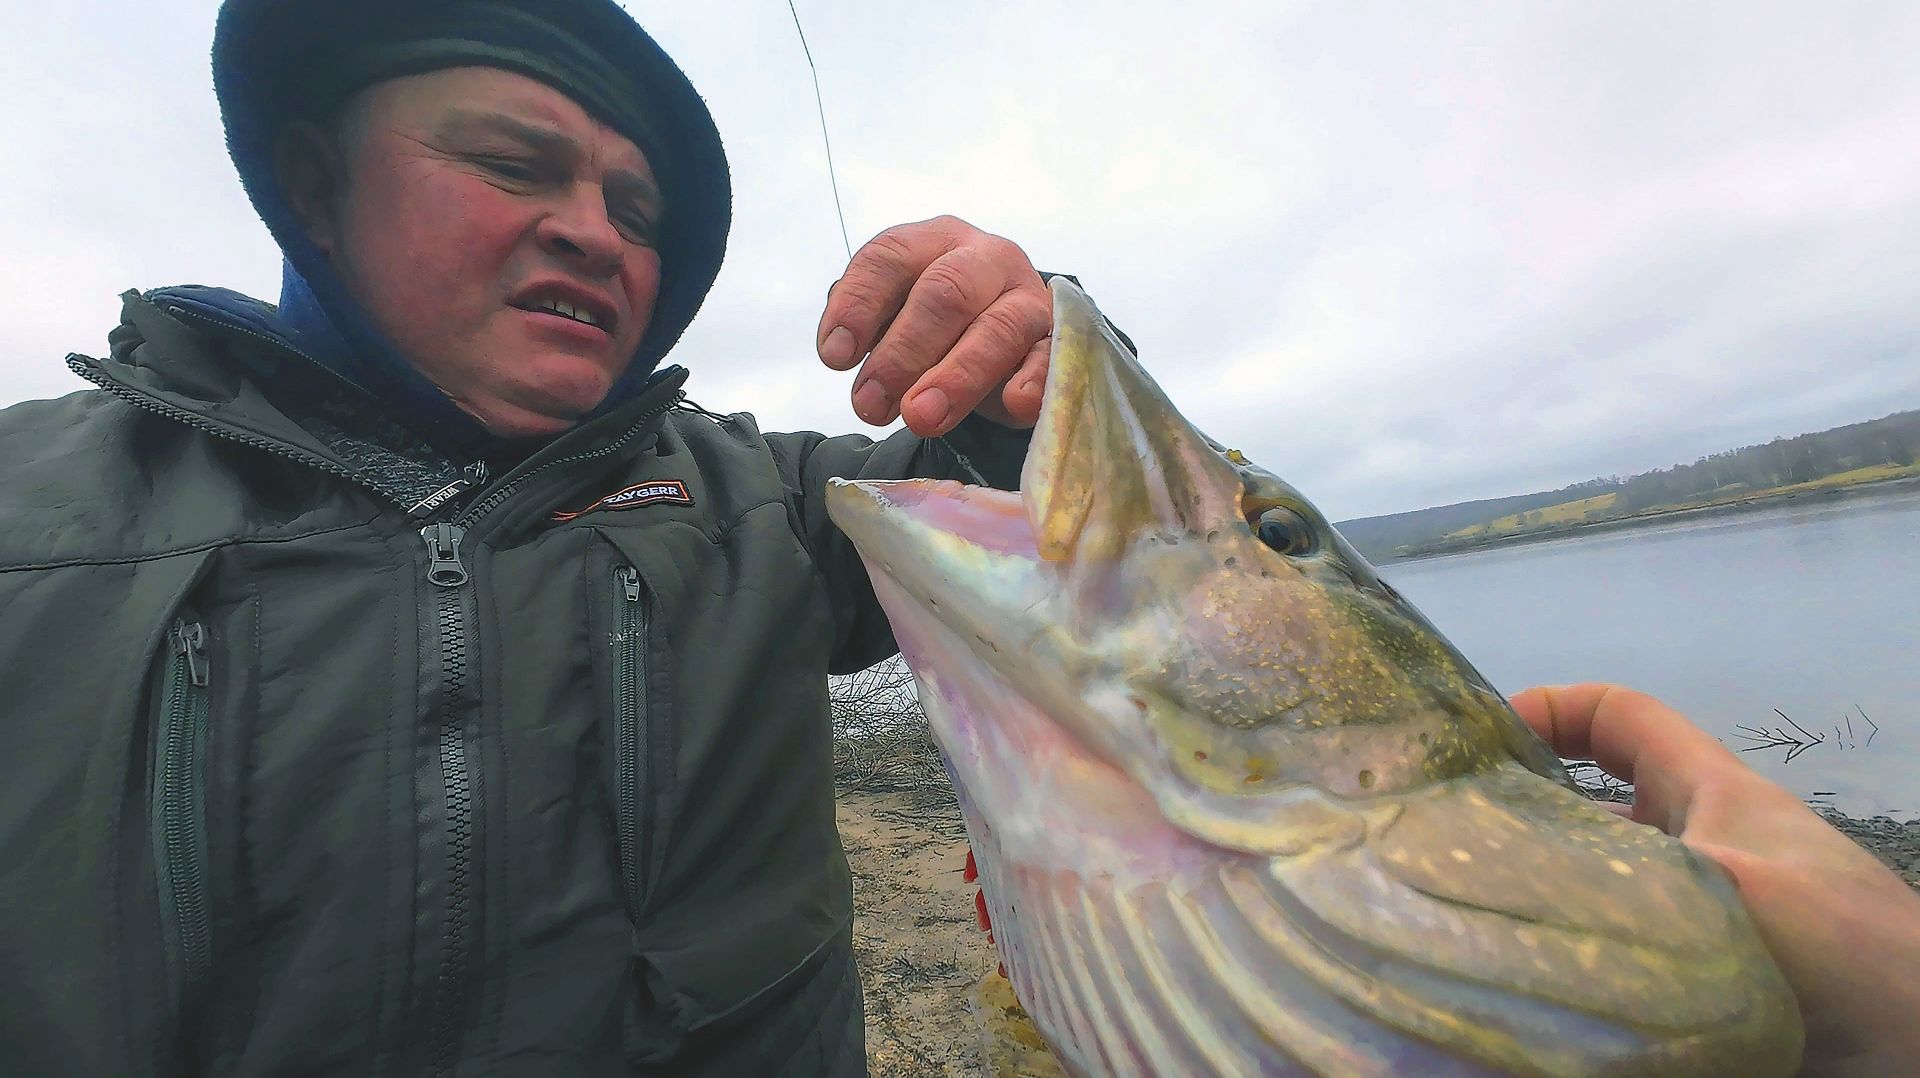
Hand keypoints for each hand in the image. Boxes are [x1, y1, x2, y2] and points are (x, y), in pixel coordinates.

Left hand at [816, 215, 1049, 436]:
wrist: (1013, 339)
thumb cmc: (940, 326)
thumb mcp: (897, 313)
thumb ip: (868, 327)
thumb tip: (840, 349)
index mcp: (934, 241)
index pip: (890, 257)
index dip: (859, 305)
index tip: (835, 357)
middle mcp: (986, 258)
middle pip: (944, 292)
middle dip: (903, 352)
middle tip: (870, 404)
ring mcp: (1028, 298)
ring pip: (998, 328)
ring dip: (956, 376)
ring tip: (920, 418)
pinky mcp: (1059, 340)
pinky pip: (1050, 357)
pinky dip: (1032, 379)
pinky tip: (1013, 402)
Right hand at [1509, 683, 1919, 1075]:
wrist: (1914, 1046)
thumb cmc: (1833, 941)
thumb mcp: (1715, 885)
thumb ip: (1608, 869)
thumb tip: (1486, 870)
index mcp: (1706, 790)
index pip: (1617, 716)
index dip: (1547, 708)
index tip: (1475, 743)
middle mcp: (1699, 846)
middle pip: (1596, 808)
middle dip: (1526, 819)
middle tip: (1450, 848)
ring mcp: (1703, 917)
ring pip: (1600, 889)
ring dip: (1545, 902)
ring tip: (1474, 928)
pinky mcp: (1704, 984)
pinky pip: (1619, 959)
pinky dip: (1575, 969)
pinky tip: (1533, 994)